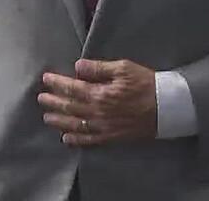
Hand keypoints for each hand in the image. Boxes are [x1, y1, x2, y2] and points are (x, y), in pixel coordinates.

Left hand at [39, 59, 158, 145]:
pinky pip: (89, 141)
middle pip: (69, 107)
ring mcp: (103, 127)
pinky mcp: (111, 137)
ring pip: (75, 125)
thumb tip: (77, 66)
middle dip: (53, 102)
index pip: (72, 88)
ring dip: (59, 121)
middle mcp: (97, 112)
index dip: (57, 83)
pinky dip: (76, 140)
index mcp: (99, 93)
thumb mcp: (123, 68)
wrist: (166, 107)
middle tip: (41, 98)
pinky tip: (66, 138)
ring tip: (47, 117)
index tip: (45, 79)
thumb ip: (99, 68)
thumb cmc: (145, 83)